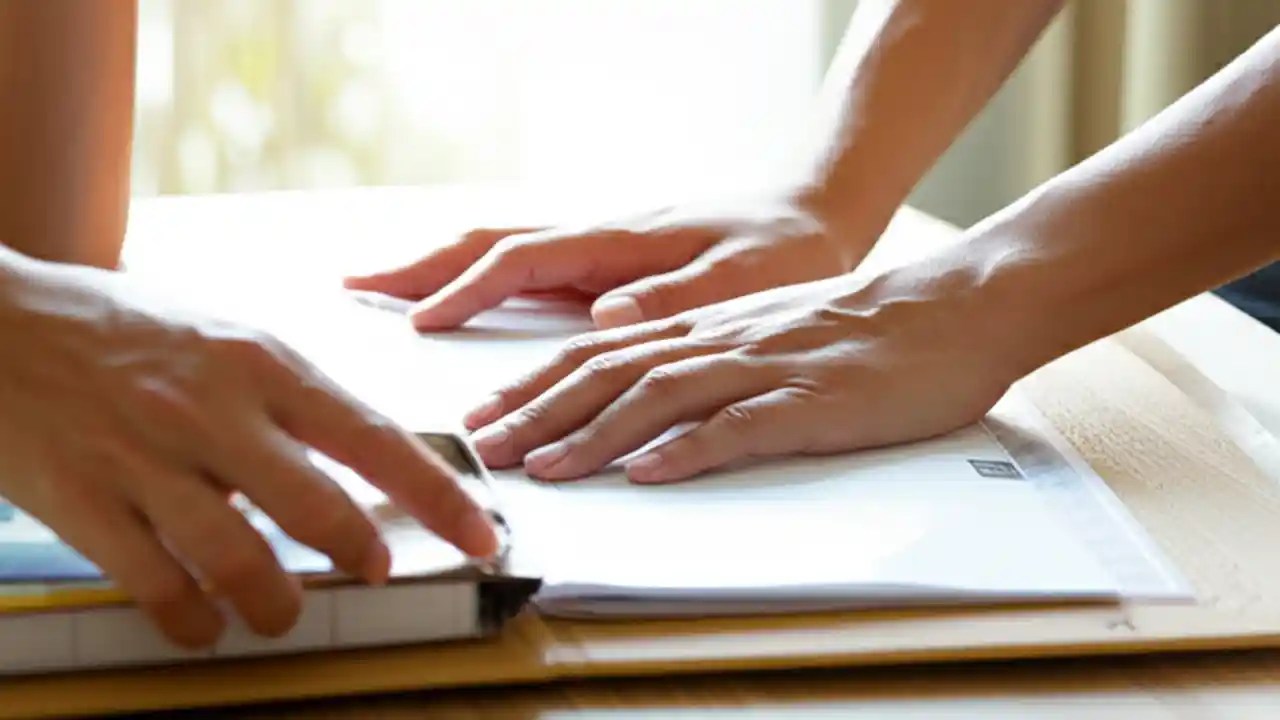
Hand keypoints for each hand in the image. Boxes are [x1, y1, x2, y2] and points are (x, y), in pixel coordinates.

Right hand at [0, 260, 496, 647]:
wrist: (1, 321)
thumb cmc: (127, 330)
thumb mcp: (228, 336)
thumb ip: (292, 398)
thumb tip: (366, 457)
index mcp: (262, 362)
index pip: (375, 438)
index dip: (440, 497)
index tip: (483, 535)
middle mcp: (212, 410)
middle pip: (319, 509)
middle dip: (362, 555)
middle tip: (376, 571)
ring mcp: (146, 459)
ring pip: (241, 562)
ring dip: (278, 605)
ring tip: (281, 611)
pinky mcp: (85, 503)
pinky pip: (159, 588)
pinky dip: (195, 623)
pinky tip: (205, 621)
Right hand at [344, 194, 880, 330]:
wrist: (815, 211)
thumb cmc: (786, 250)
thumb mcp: (747, 278)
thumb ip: (678, 296)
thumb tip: (604, 316)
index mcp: (621, 240)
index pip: (524, 261)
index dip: (467, 291)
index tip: (420, 321)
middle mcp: (599, 237)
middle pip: (491, 244)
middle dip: (422, 266)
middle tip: (357, 288)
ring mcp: (599, 246)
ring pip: (501, 250)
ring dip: (439, 267)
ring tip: (384, 289)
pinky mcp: (608, 260)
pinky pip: (526, 265)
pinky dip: (478, 276)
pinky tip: (462, 295)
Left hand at [463, 264, 1023, 483]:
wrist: (951, 305)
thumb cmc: (864, 326)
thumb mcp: (768, 328)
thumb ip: (708, 353)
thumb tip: (645, 391)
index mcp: (709, 323)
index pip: (601, 350)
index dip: (537, 383)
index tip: (488, 414)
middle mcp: (722, 339)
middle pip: (611, 372)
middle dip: (540, 411)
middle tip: (485, 447)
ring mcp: (765, 367)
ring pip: (660, 396)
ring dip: (594, 433)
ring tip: (546, 468)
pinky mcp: (810, 402)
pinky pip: (739, 426)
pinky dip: (687, 449)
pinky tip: (648, 472)